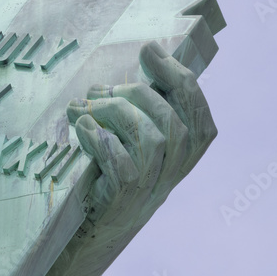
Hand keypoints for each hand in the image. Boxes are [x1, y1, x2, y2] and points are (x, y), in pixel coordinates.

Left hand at [66, 41, 216, 231]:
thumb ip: (149, 102)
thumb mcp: (141, 135)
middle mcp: (178, 168)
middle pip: (170, 119)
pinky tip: (82, 127)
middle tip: (98, 89)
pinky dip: (99, 139)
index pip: (195, 105)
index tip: (148, 50)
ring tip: (81, 107)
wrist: (98, 225)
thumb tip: (149, 51)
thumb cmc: (119, 170)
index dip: (173, 73)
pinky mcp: (127, 197)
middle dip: (133, 93)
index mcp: (189, 148)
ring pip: (148, 139)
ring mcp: (154, 185)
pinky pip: (120, 162)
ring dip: (111, 113)